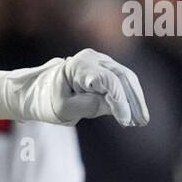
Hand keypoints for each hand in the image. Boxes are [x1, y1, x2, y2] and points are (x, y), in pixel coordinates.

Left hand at [0, 48, 149, 125]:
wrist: (40, 91)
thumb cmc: (48, 100)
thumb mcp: (64, 109)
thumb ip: (88, 106)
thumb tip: (115, 106)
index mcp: (79, 65)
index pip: (107, 81)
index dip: (120, 101)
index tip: (125, 120)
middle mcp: (93, 58)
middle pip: (121, 77)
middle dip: (133, 101)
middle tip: (141, 122)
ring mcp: (101, 61)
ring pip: (126, 78)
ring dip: (136, 99)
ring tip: (142, 121)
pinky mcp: (105, 69)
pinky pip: (123, 81)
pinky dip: (130, 96)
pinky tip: (135, 113)